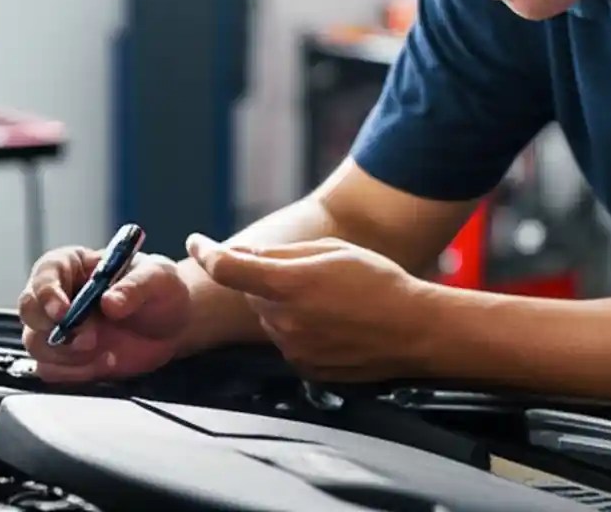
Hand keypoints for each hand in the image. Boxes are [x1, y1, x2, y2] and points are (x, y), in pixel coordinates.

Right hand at [17, 245, 191, 382]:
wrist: (174, 326)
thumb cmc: (162, 290)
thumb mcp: (158, 278)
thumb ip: (135, 287)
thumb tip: (109, 302)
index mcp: (75, 265)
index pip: (46, 273)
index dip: (47, 293)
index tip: (64, 312)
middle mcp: (60, 294)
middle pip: (29, 310)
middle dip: (53, 329)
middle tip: (89, 340)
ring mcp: (60, 328)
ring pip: (35, 343)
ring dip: (66, 355)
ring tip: (103, 353)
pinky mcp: (67, 357)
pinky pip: (51, 369)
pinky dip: (74, 373)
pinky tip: (104, 363)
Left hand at [186, 234, 427, 382]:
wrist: (415, 330)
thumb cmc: (378, 281)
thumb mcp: (331, 250)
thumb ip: (280, 253)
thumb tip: (242, 253)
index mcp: (289, 284)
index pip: (227, 268)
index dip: (206, 252)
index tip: (196, 241)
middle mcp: (285, 321)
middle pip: (252, 294)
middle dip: (265, 279)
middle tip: (307, 273)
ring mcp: (293, 349)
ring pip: (269, 318)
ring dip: (283, 306)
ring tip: (328, 300)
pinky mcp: (305, 367)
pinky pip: (287, 341)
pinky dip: (298, 329)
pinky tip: (331, 322)